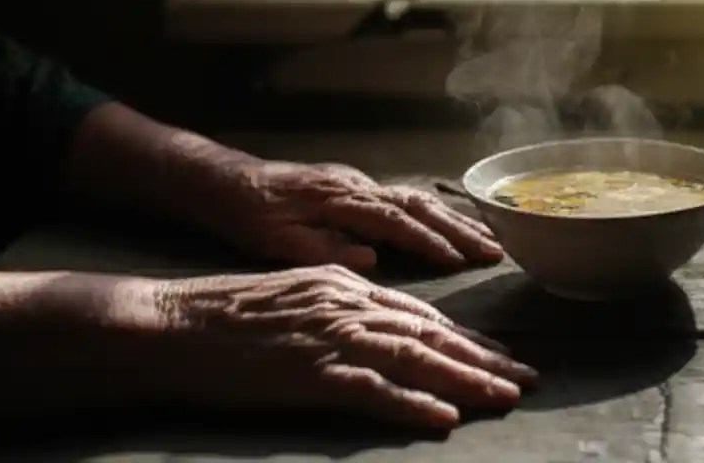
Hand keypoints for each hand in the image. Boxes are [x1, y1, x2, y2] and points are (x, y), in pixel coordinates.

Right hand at [0, 267, 535, 427]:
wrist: (175, 324)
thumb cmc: (229, 314)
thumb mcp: (298, 293)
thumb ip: (342, 304)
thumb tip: (382, 320)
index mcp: (348, 285)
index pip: (423, 315)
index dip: (467, 338)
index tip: (502, 354)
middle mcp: (351, 305)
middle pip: (433, 334)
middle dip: (486, 357)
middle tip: (529, 377)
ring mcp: (333, 338)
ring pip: (417, 359)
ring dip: (468, 380)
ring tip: (507, 397)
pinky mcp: (311, 373)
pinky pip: (373, 391)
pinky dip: (412, 405)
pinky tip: (444, 419)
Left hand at [186, 157, 501, 271]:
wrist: (221, 179)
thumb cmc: (244, 215)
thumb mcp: (271, 238)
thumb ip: (322, 246)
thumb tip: (372, 256)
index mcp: (338, 199)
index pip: (394, 221)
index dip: (429, 241)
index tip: (458, 261)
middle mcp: (355, 185)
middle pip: (417, 204)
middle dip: (459, 228)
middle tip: (494, 250)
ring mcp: (357, 182)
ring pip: (415, 198)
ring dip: (454, 219)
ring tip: (488, 240)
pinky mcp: (355, 185)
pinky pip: (404, 197)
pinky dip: (435, 211)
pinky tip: (452, 223)